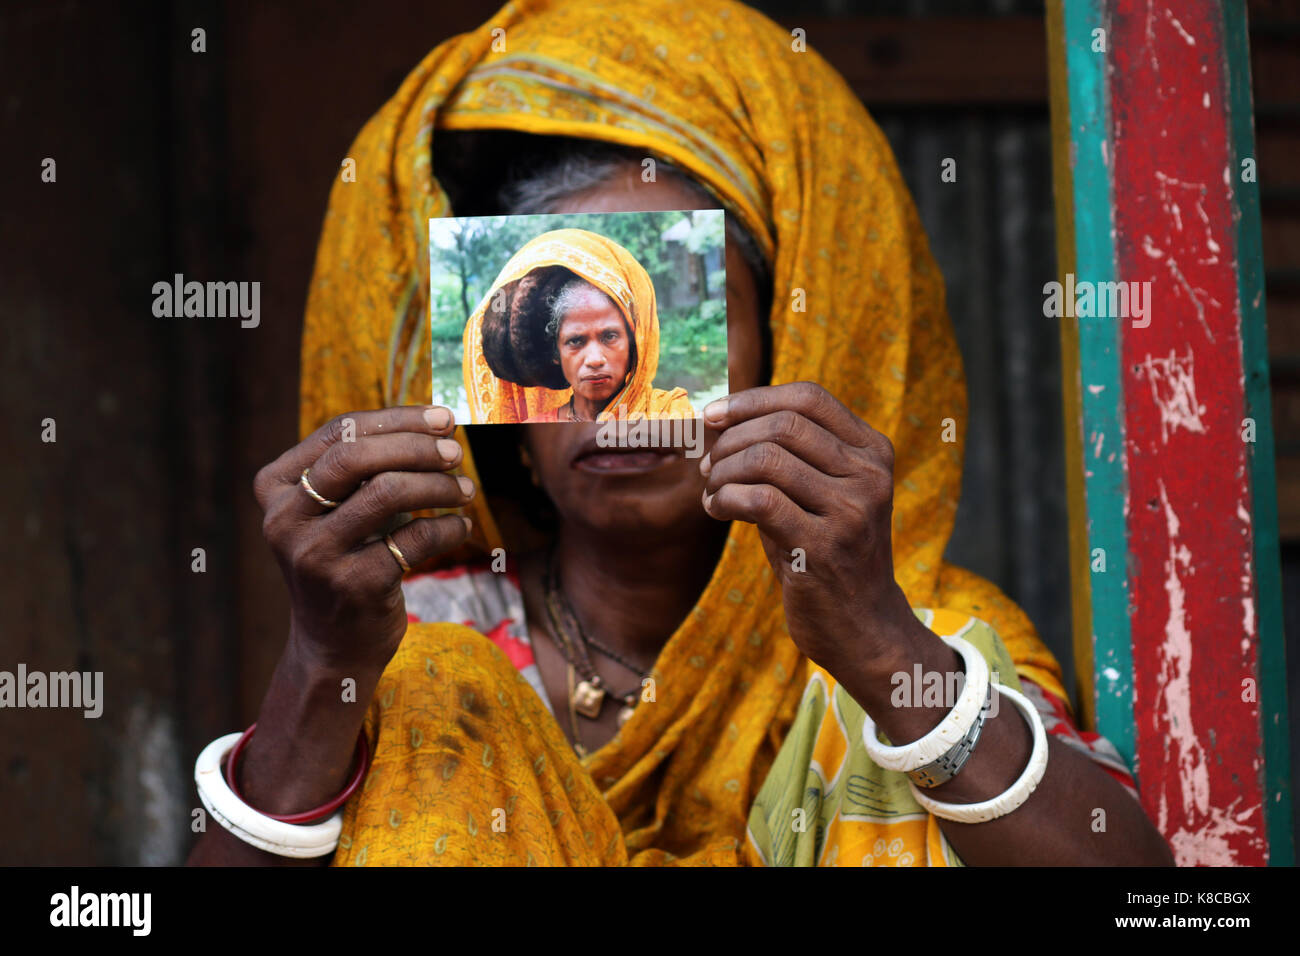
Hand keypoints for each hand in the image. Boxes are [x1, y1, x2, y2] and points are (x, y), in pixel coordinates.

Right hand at [253, 405, 474, 673]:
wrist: (334, 645)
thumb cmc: (346, 560)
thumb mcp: (339, 510)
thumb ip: (369, 467)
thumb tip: (437, 424)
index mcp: (276, 487)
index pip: (339, 432)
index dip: (397, 418)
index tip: (442, 416)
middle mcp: (286, 518)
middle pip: (355, 456)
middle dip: (415, 445)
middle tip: (456, 451)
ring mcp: (316, 553)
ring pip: (387, 491)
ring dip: (438, 485)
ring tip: (464, 489)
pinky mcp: (354, 584)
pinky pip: (415, 539)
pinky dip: (449, 527)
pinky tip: (461, 526)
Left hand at [699, 383, 920, 680]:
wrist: (863, 626)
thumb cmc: (827, 553)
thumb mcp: (820, 494)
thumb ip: (787, 455)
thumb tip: (721, 420)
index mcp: (873, 451)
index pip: (809, 398)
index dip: (753, 399)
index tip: (713, 415)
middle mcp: (870, 475)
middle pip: (784, 425)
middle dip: (731, 439)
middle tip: (708, 466)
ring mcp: (851, 511)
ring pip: (767, 460)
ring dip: (723, 472)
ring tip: (712, 491)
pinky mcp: (824, 547)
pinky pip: (758, 501)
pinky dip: (724, 499)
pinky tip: (716, 511)